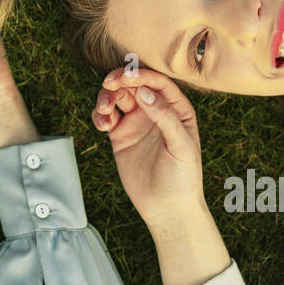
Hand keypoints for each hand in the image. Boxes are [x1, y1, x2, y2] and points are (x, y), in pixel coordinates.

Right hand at [95, 66, 205, 230]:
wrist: (167, 208)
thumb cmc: (183, 177)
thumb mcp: (181, 147)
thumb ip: (165, 117)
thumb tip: (144, 92)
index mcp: (177, 109)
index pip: (158, 83)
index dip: (141, 75)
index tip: (125, 76)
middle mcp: (156, 111)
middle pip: (134, 85)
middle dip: (119, 80)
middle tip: (108, 83)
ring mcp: (137, 123)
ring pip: (118, 97)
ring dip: (107, 97)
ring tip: (104, 110)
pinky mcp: (121, 136)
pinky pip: (107, 117)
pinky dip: (100, 115)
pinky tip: (102, 124)